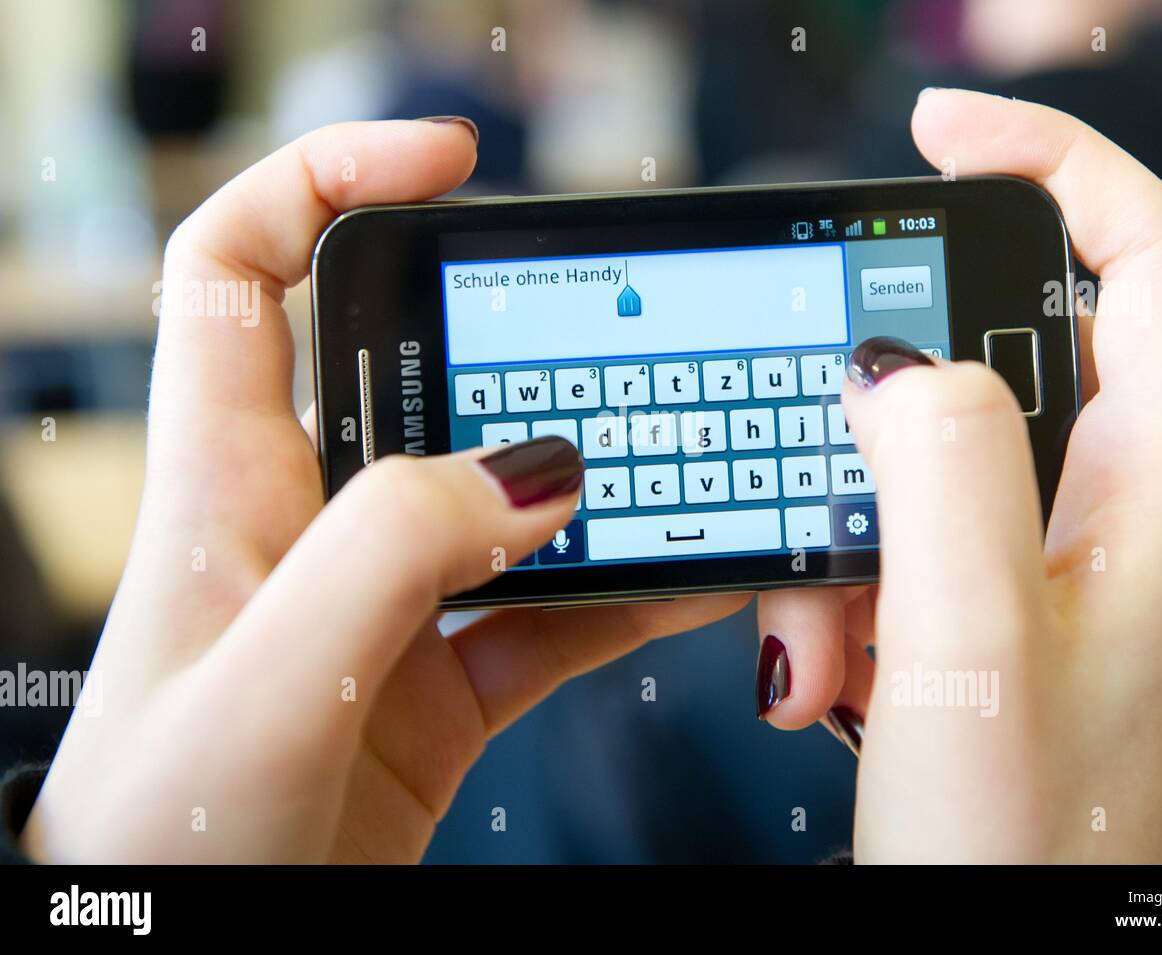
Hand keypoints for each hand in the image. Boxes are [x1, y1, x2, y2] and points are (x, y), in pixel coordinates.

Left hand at [20, 120, 746, 862]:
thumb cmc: (166, 844)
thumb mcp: (268, 685)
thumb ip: (397, 557)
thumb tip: (536, 472)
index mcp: (227, 489)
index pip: (241, 272)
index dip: (325, 177)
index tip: (445, 157)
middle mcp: (308, 530)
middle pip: (411, 374)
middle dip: (514, 345)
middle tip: (613, 347)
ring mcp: (382, 608)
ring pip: (502, 503)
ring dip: (593, 487)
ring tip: (680, 466)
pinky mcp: (438, 687)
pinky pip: (549, 616)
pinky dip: (623, 599)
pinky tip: (689, 585)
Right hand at [755, 90, 1161, 861]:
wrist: (989, 940)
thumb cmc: (1017, 838)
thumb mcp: (968, 637)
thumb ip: (941, 462)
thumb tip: (894, 358)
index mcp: (1161, 486)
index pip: (1137, 252)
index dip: (1050, 161)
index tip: (941, 130)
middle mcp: (1117, 508)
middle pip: (1003, 352)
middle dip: (885, 408)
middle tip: (822, 453)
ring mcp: (1048, 557)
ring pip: (922, 455)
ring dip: (844, 528)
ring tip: (828, 642)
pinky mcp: (987, 602)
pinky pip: (894, 534)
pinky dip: (838, 585)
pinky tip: (832, 673)